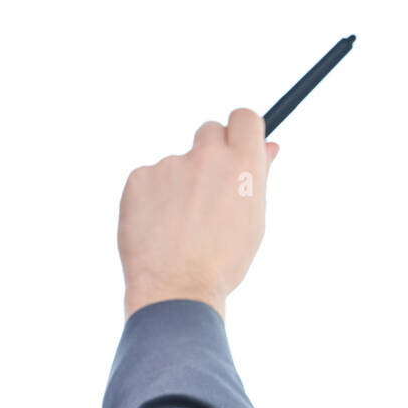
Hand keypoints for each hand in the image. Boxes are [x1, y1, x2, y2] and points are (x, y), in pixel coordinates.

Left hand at [118, 108, 278, 320]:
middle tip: (209, 192)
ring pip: (178, 163)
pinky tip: (159, 227)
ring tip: (182, 225)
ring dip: (181, 183)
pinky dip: (154, 198)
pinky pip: (151, 179)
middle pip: (210, 130)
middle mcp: (207, 157)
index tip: (238, 145)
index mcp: (242, 165)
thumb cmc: (223, 260)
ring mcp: (169, 165)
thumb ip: (258, 177)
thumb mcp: (253, 219)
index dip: (242, 130)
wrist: (177, 289)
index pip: (245, 117)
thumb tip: (268, 148)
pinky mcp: (139, 178)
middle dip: (211, 153)